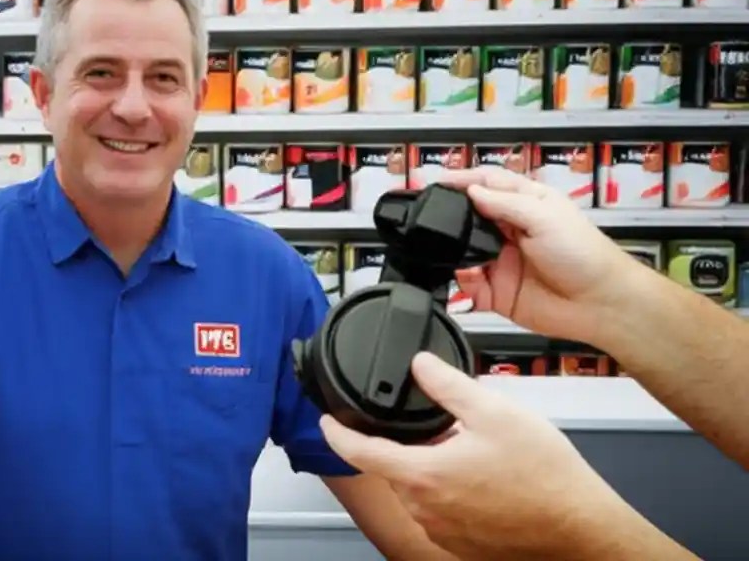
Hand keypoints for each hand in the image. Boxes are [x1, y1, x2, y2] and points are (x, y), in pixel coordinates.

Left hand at [320, 353, 633, 559]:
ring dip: (435, 469)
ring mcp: (443, 531)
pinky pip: (443, 511)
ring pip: (421, 490)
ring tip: (477, 455)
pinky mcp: (462, 546)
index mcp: (423, 474)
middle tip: (450, 429)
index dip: (337, 434)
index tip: (327, 422)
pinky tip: (487, 481)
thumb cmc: (545, 478)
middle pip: (396, 468)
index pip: (360, 452)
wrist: (581, 529)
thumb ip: (448, 384)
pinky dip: (453, 492)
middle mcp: (425, 508)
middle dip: (412, 445)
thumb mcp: (495, 411)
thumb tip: (420, 365)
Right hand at [437, 166, 647, 344]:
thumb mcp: (545, 216)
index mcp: (525, 203)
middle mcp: (509, 230)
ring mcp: (500, 260)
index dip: (463, 179)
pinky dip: (460, 282)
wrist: (600, 303)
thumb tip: (470, 191)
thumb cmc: (583, 253)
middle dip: (451, 217)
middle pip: (469, 216)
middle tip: (433, 218)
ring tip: (449, 250)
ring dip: (453, 250)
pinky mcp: (495, 291)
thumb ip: (505, 203)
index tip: (439, 181)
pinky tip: (465, 277)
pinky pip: (467, 285)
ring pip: (463, 251)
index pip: (488, 183)